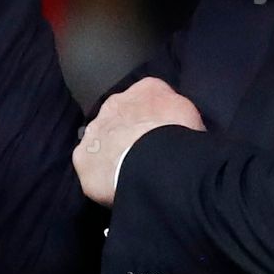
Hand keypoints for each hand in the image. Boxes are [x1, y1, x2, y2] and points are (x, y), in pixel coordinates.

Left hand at [73, 78, 204, 206]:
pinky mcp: (82, 158)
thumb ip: (179, 111)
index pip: (152, 95)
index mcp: (147, 89)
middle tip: (147, 153)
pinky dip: (100, 174)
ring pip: (102, 139)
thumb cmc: (180, 135)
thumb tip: (176, 122)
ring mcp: (94, 130)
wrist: (153, 161)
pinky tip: (114, 185)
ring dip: (113, 150)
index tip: (167, 132)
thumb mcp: (192, 114)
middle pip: (122, 115)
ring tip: (130, 171)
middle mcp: (115, 103)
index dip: (159, 115)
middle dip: (130, 131)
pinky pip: (90, 165)